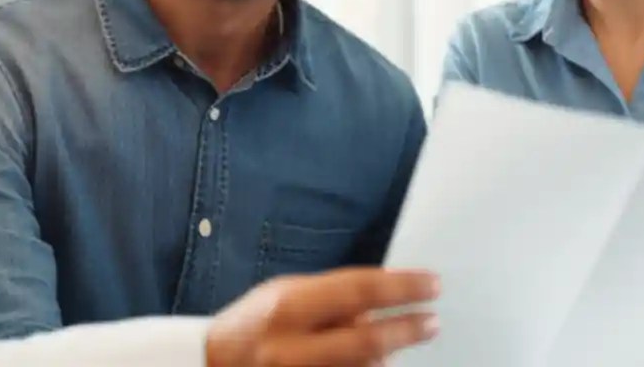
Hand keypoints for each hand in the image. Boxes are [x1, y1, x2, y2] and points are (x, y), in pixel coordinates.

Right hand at [205, 266, 440, 366]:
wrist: (210, 366)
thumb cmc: (253, 325)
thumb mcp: (285, 296)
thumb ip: (330, 299)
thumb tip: (380, 305)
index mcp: (288, 308)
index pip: (357, 292)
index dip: (401, 288)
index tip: (432, 285)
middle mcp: (291, 349)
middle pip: (367, 342)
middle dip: (407, 331)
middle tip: (433, 322)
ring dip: (387, 358)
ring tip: (398, 342)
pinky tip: (377, 361)